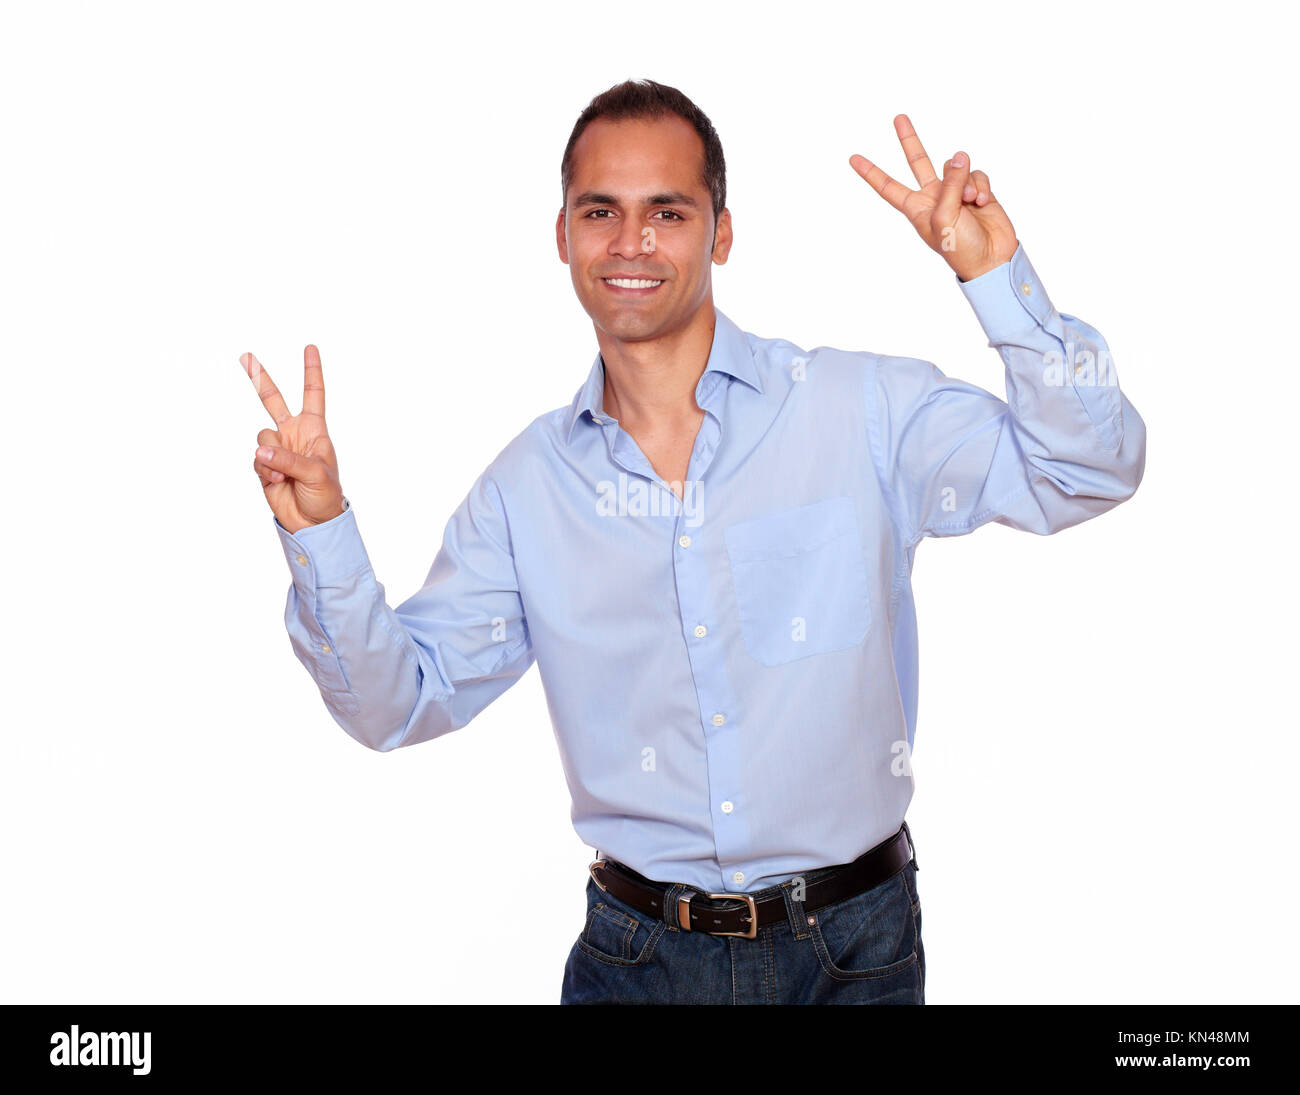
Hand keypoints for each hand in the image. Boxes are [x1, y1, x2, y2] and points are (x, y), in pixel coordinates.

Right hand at [240, 345, 344, 533]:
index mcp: (314, 429)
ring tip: (285, 473)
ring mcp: (277, 449)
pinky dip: (265, 469)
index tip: (310, 347)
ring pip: (262, 436)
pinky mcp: (264, 466)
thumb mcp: (315, 473)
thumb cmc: (326, 494)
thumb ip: (288, 458)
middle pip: (273, 400)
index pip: (313, 394)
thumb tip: (261, 450)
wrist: (313, 522)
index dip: (311, 371)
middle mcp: (293, 434)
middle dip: (260, 378)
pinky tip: (278, 480)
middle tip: (246, 356)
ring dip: (271, 454)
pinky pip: (257, 459)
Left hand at [849, 114, 1017, 281]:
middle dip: (910, 140)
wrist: (991, 259)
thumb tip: (959, 156)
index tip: (853, 159)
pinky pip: (977, 174)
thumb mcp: (945, 217)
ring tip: (972, 202)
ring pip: (957, 167)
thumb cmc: (960, 248)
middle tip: (898, 118)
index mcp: (916, 208)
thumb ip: (950, 184)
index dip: (871, 173)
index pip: (888, 186)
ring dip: (966, 182)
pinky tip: (984, 202)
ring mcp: (956, 192)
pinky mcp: (977, 190)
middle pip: (918, 162)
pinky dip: (982, 185)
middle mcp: (934, 197)